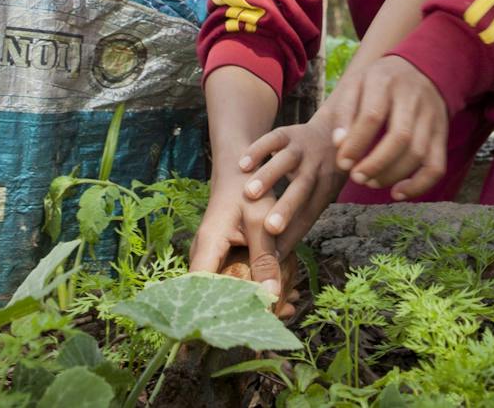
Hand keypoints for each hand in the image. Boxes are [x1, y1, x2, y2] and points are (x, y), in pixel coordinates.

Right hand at [189, 172, 293, 315]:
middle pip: (216, 294)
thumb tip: (271, 295)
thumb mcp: (261, 223)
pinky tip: (282, 289)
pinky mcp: (220, 254)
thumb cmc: (248, 190)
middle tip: (284, 314)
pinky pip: (232, 275)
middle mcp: (203, 254)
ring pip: (226, 286)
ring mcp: (210, 255)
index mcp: (208, 247)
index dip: (220, 312)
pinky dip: (253, 283)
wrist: (239, 168)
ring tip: (290, 306)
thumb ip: (265, 259)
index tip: (250, 323)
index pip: (203, 290)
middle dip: (247, 308)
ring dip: (253, 297)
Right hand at [238, 117, 350, 244]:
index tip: (276, 253)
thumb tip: (278, 263)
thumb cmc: (319, 177)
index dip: (294, 233)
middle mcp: (315, 169)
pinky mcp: (289, 133)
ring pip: (287, 161)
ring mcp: (302, 149)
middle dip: (287, 208)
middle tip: (271, 228)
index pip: (309, 215)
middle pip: (302, 189)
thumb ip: (298, 226)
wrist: (331, 132)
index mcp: (323, 191)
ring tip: (250, 193)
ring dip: (269, 176)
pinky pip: (274, 138)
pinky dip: (260, 150)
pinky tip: (243, 165)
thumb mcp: (319, 198)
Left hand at [329, 55, 448, 199]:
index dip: (356, 144)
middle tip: (356, 177)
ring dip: (392, 175)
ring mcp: (432, 117)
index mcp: (386, 82)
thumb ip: (344, 112)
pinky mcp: (442, 134)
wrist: (420, 69)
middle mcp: (413, 98)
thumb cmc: (380, 82)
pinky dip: (419, 185)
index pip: (372, 116)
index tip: (343, 162)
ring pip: (418, 153)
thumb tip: (340, 145)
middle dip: (375, 164)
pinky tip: (398, 193)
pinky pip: (437, 166)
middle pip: (400, 137)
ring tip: (370, 182)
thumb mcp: (356, 84)